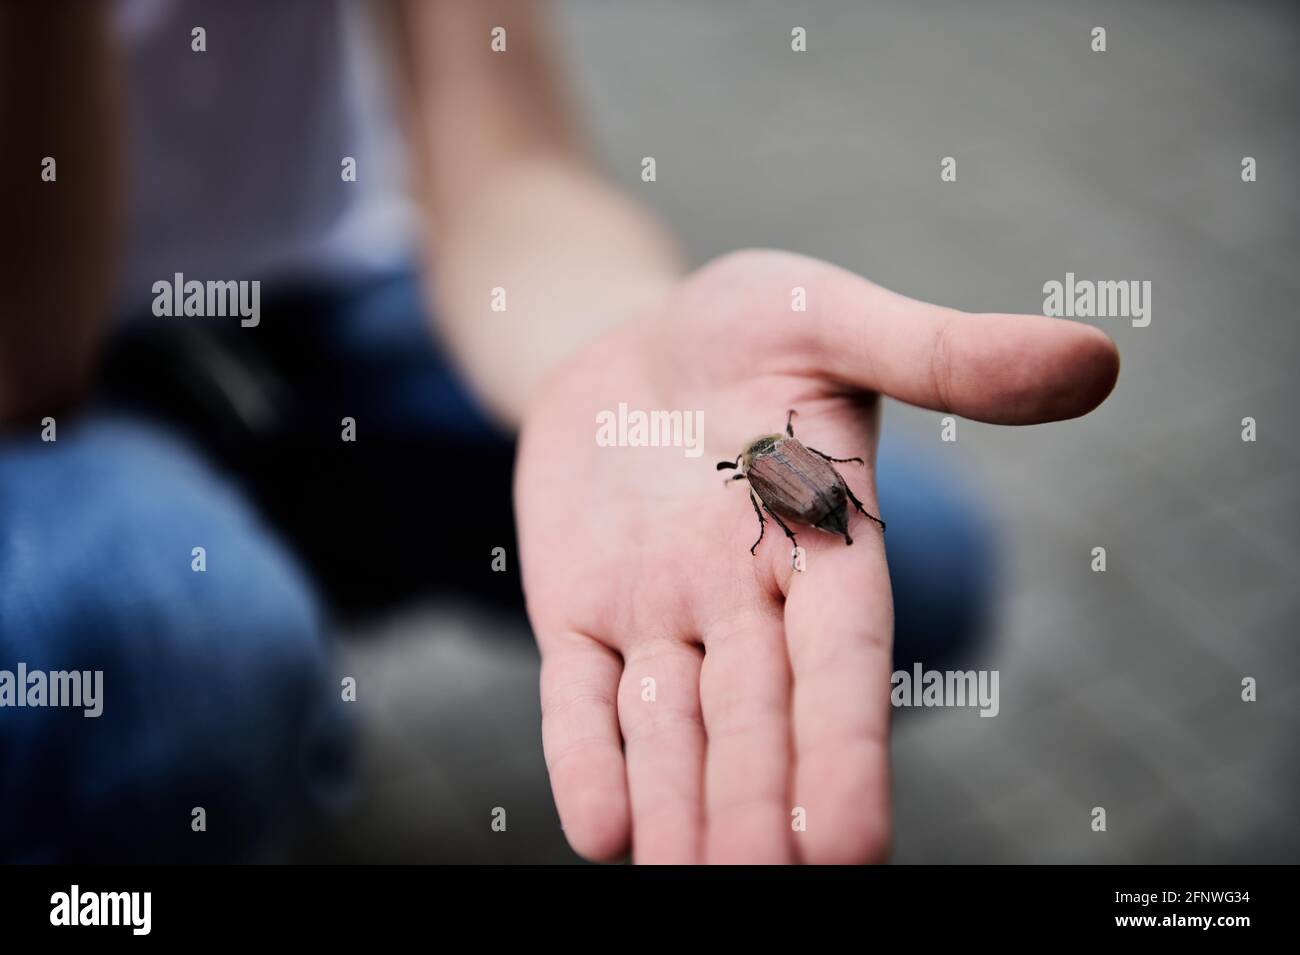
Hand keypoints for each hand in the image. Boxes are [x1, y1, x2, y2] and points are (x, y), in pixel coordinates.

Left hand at [515, 249, 1117, 862]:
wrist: (629, 339)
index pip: (842, 665)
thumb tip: (1097, 357)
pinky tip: (602, 834)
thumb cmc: (751, 326)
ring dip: (679, 810)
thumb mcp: (838, 321)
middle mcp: (747, 601)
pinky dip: (589, 756)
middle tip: (758, 893)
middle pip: (756, 720)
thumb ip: (946, 355)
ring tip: (686, 888)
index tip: (851, 843)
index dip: (847, 750)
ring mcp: (660, 613)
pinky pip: (582, 695)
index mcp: (824, 544)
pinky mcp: (580, 610)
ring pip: (672, 730)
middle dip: (758, 807)